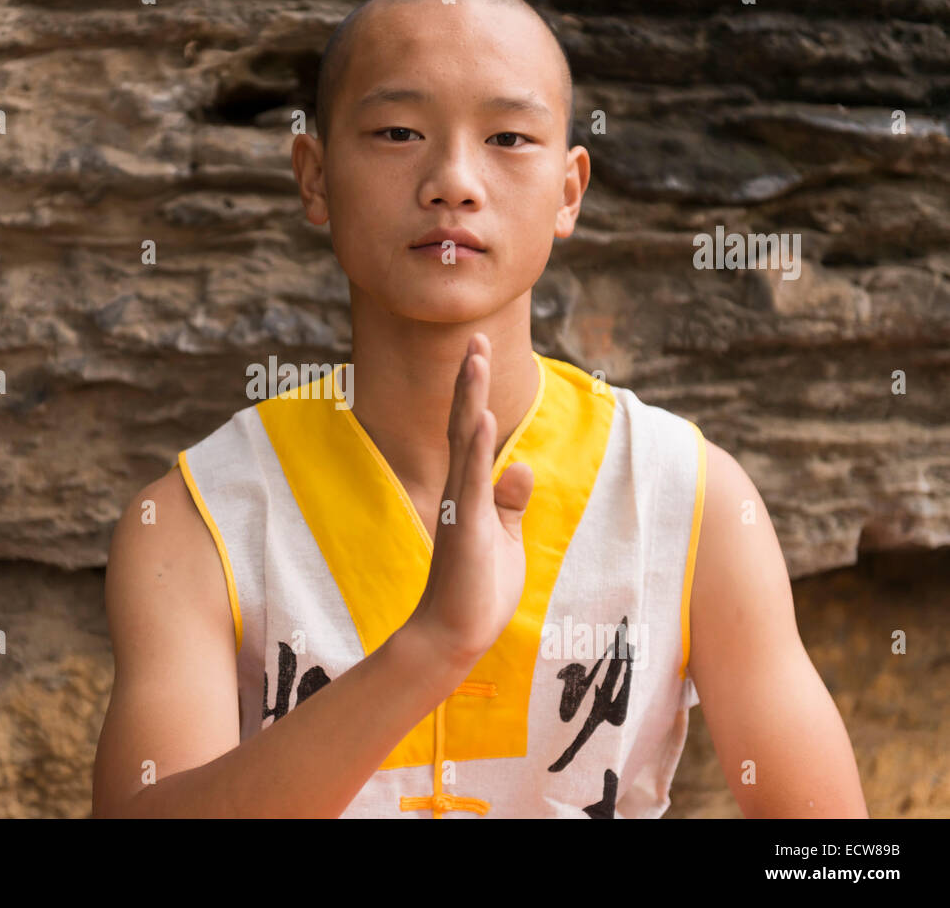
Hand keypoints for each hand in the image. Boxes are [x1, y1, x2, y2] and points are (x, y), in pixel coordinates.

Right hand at [404, 332, 534, 671]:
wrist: (452, 635)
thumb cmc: (478, 591)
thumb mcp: (505, 538)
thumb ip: (510, 502)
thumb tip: (521, 466)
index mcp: (469, 492)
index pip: (473, 432)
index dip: (476, 393)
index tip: (479, 354)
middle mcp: (460, 490)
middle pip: (465, 423)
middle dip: (471, 380)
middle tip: (476, 338)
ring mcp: (461, 505)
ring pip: (465, 440)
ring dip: (471, 398)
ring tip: (474, 358)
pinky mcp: (467, 527)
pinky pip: (472, 479)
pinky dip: (478, 447)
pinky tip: (484, 417)